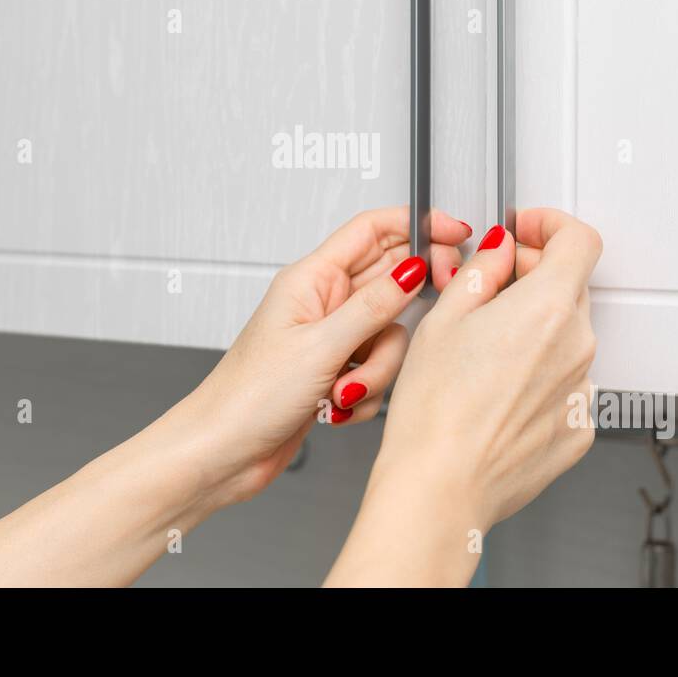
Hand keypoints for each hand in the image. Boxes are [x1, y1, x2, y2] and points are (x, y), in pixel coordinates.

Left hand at [170, 206, 472, 506]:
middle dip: (405, 309)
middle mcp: (323, 303)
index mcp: (311, 279)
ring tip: (348, 390)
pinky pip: (377, 369)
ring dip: (378, 368)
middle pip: (389, 281)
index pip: (373, 229)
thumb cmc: (247, 398)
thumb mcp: (320, 346)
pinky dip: (367, 392)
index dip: (417, 223)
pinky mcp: (335, 371)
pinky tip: (340, 408)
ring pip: (389, 334)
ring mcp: (330, 338)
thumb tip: (414, 268)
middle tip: (427, 318)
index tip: (455, 232)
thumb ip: (374, 305)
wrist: (222, 453)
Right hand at [326, 208, 601, 585]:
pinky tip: (497, 395)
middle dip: (534, 278)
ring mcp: (582, 391)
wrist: (440, 488)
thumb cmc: (434, 412)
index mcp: (547, 308)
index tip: (527, 232)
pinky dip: (539, 377)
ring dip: (534, 331)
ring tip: (483, 355)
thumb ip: (481, 272)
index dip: (551, 226)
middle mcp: (578, 346)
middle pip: (570, 288)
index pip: (580, 241)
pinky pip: (566, 385)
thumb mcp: (443, 319)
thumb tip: (499, 250)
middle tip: (489, 290)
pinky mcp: (578, 429)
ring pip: (566, 338)